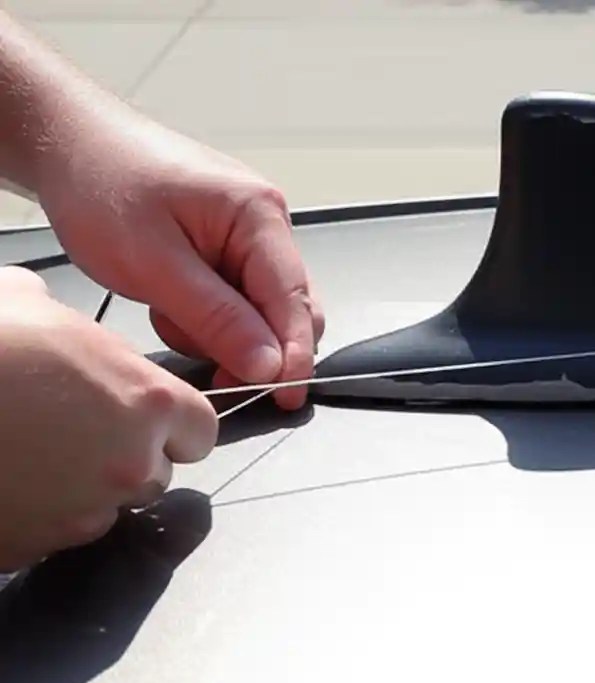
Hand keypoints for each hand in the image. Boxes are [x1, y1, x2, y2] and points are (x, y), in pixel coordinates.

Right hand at [0, 267, 217, 571]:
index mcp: (147, 403)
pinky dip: (34, 512)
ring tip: (28, 449)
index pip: (201, 431)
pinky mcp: (34, 546)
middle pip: (156, 474)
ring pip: (104, 508)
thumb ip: (74, 326)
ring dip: (79, 488)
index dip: (173, 424)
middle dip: (125, 456)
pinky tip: (6, 475)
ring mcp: (82, 514)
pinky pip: (51, 532)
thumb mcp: (27, 301)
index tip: (147, 417)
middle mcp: (129, 466)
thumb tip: (59, 321)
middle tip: (71, 428)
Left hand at [34, 106, 324, 410]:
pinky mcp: (226, 243)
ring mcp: (247, 233)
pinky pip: (235, 296)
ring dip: (219, 329)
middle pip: (287, 308)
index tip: (286, 396)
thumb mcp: (153, 263)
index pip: (293, 299)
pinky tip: (170, 300)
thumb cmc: (102, 182)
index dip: (293, 354)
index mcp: (258, 214)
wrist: (69, 142)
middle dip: (253, 346)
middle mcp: (265, 222)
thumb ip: (216, 317)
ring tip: (165, 309)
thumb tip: (267, 363)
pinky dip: (207, 314)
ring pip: (258, 308)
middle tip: (214, 373)